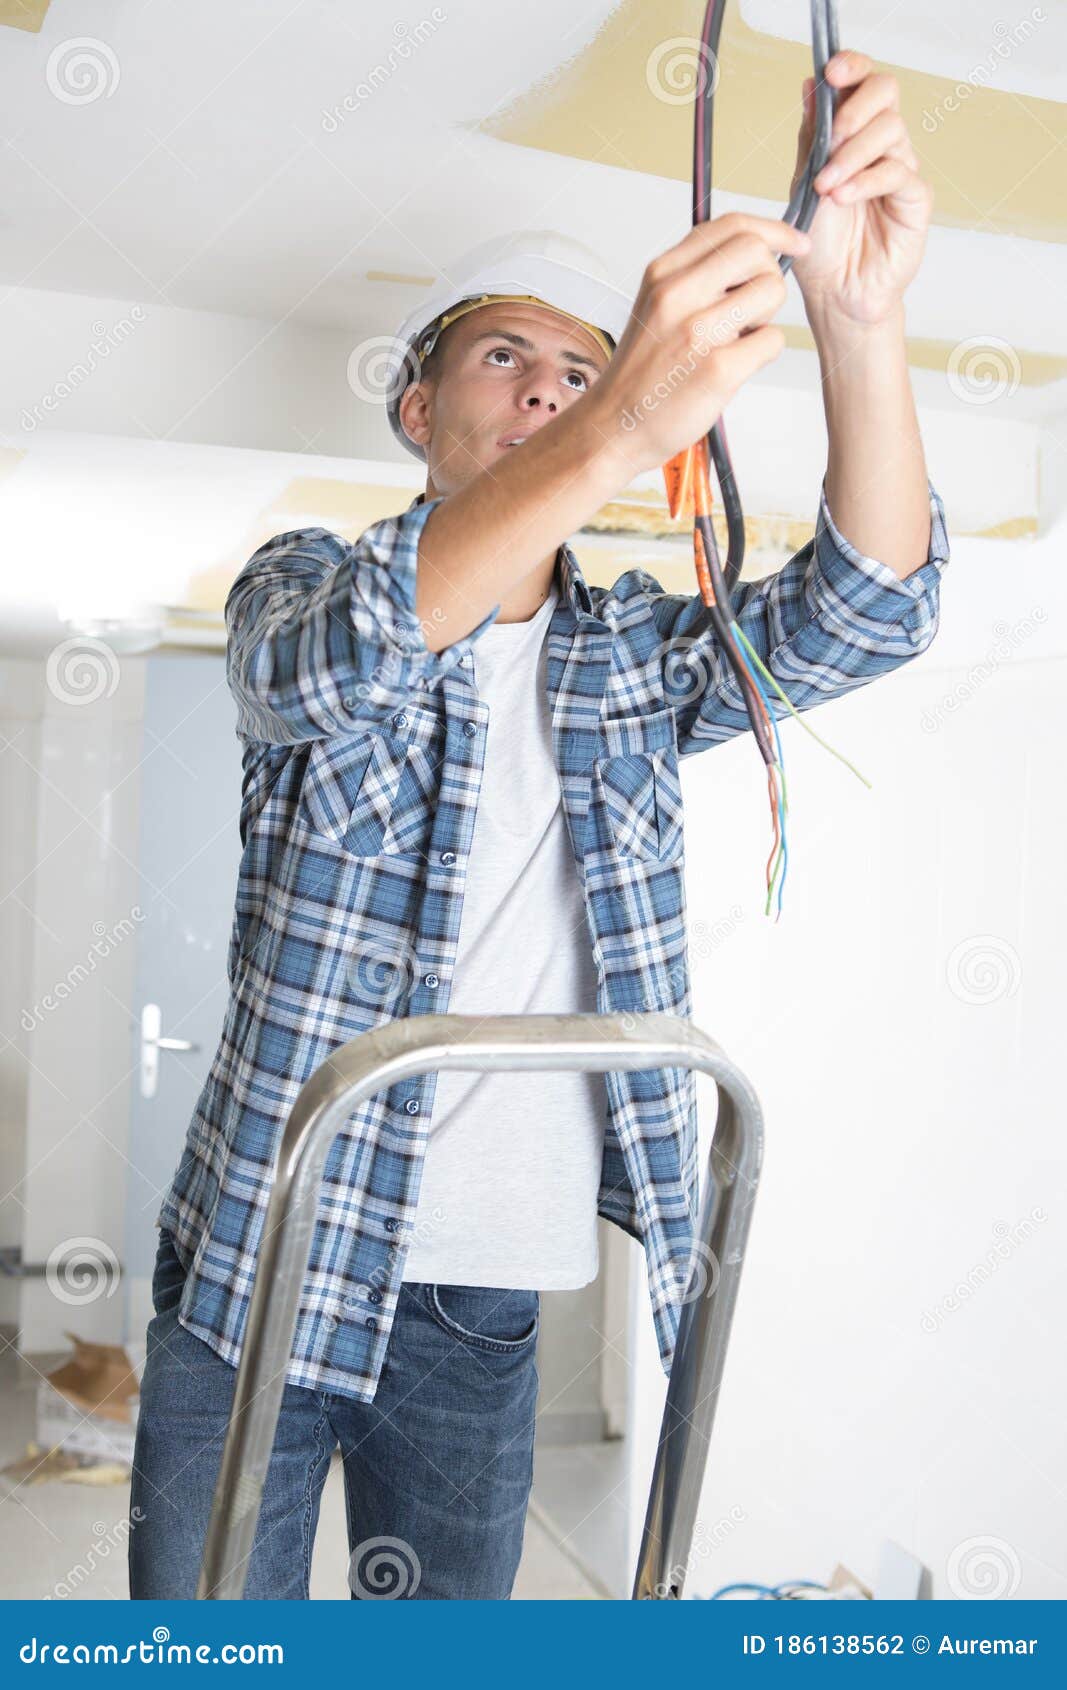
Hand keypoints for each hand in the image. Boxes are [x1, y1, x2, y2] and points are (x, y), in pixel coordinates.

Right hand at [588, 212, 810, 477]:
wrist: (614, 426)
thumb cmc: (642, 372)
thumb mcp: (656, 305)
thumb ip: (696, 275)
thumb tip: (755, 252)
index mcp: (663, 273)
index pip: (730, 225)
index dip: (772, 230)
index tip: (793, 243)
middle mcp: (678, 294)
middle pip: (757, 251)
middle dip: (769, 276)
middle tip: (753, 307)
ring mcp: (698, 332)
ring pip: (772, 291)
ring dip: (767, 317)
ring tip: (736, 339)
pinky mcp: (719, 369)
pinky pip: (773, 340)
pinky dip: (763, 353)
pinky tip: (734, 366)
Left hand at [790, 49, 932, 326]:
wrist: (833, 293)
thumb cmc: (820, 244)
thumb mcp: (804, 183)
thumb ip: (812, 138)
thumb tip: (812, 86)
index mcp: (854, 135)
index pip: (863, 82)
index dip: (852, 68)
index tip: (830, 73)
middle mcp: (880, 146)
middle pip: (886, 92)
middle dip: (856, 106)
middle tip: (833, 135)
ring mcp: (901, 170)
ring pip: (891, 130)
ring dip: (852, 154)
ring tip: (826, 185)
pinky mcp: (915, 200)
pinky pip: (898, 173)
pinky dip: (866, 180)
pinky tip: (843, 196)